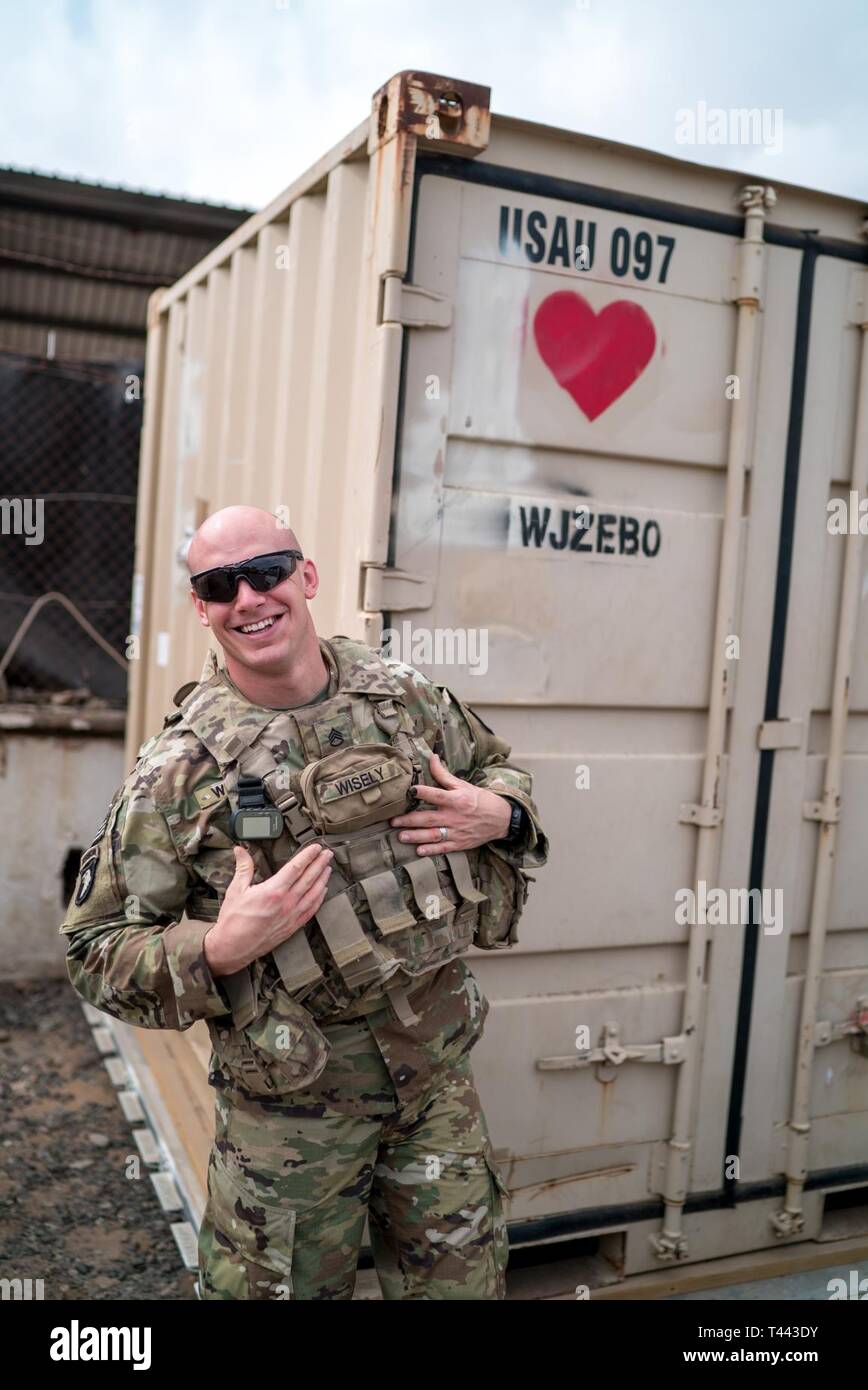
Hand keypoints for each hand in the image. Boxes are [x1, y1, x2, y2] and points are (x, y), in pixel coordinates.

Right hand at [203, 842, 332, 976]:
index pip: (296, 868)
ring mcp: (291, 916)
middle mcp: (286, 903)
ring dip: (322, 879)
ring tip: (328, 869)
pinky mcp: (292, 926)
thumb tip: (240, 851)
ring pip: (313, 894)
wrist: (233, 947)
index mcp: (273, 891)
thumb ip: (243, 867)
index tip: (316, 847)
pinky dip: (319, 899)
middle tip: (328, 854)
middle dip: (320, 864)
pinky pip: (311, 910)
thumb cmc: (233, 921)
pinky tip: (323, 892)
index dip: (308, 855)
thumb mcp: (235, 890)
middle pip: (309, 878)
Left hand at [389, 751, 511, 854]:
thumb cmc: (479, 799)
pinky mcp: (459, 843)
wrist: (501, 818)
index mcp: (455, 799)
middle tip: (393, 821)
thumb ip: (443, 774)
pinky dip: (431, 850)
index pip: (436, 795)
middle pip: (428, 818)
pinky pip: (443, 848)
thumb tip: (431, 757)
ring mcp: (456, 831)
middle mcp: (454, 816)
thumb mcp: (463, 785)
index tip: (409, 791)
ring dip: (416, 836)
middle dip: (409, 820)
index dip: (422, 793)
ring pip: (433, 835)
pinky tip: (419, 851)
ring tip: (401, 837)